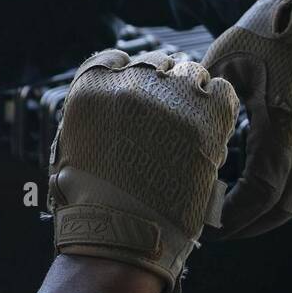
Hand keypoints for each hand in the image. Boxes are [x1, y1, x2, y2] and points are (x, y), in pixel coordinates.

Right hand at [47, 50, 238, 292]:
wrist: (120, 233)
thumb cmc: (89, 204)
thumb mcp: (70, 148)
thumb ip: (89, 117)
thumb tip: (107, 102)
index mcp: (91, 87)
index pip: (116, 59)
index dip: (128, 77)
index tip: (136, 96)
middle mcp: (128, 82)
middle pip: (155, 63)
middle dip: (161, 84)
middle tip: (168, 115)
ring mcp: (168, 96)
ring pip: (189, 73)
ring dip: (191, 94)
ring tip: (192, 124)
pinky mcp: (203, 116)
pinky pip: (221, 92)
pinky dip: (219, 106)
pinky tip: (213, 127)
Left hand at [202, 0, 291, 238]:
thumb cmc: (269, 29)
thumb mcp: (225, 61)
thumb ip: (200, 98)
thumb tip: (167, 126)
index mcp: (284, 122)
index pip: (262, 192)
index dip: (234, 217)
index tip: (207, 225)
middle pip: (285, 205)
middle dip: (249, 226)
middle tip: (215, 231)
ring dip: (267, 211)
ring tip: (232, 215)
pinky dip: (282, 189)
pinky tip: (255, 187)